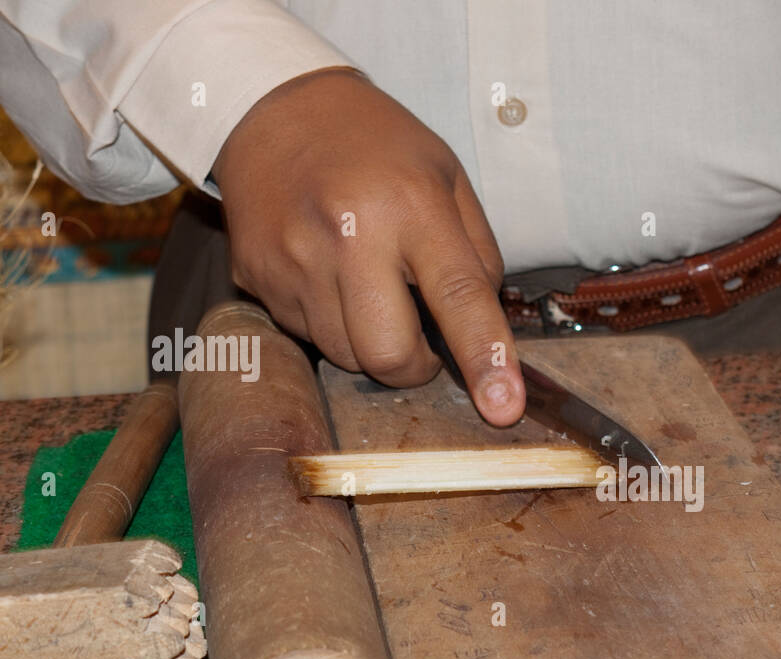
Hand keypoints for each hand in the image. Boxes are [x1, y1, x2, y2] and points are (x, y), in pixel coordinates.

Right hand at [211, 68, 523, 425]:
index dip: (486, 357)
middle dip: (415, 367)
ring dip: (371, 345)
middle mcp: (348, 236)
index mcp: (410, 205)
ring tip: (370, 290)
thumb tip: (487, 333)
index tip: (504, 407)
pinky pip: (308, 339)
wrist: (273, 108)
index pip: (458, 296)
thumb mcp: (447, 177)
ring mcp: (293, 261)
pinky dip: (332, 325)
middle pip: (388, 355)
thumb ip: (477, 255)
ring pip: (346, 358)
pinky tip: (330, 277)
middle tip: (421, 337)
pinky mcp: (256, 278)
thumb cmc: (377, 146)